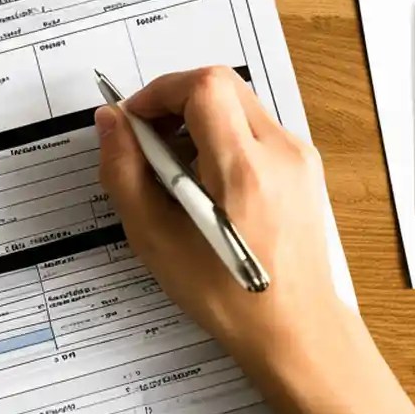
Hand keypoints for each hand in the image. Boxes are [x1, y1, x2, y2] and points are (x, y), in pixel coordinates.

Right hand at [95, 66, 339, 365]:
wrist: (294, 328)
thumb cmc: (229, 296)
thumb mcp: (155, 237)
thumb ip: (124, 171)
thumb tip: (111, 123)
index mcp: (244, 168)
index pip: (203, 87)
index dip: (160, 92)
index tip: (135, 121)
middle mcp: (280, 152)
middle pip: (221, 84)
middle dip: (175, 101)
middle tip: (150, 140)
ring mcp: (298, 157)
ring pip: (238, 103)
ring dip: (198, 119)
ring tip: (176, 170)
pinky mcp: (303, 167)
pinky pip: (255, 128)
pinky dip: (222, 137)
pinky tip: (206, 183)